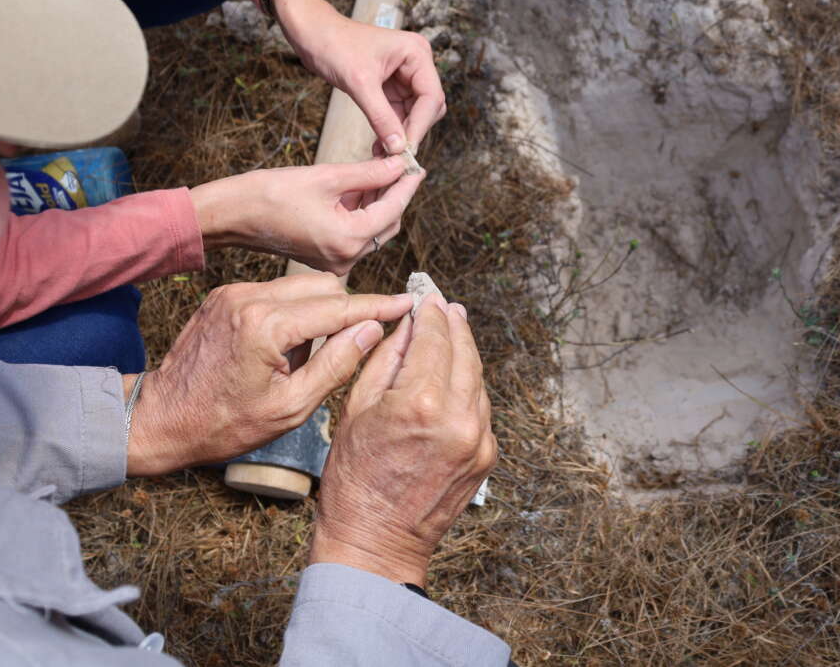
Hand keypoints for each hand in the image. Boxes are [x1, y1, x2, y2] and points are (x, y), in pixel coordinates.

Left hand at [123, 274, 411, 474]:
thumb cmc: (225, 424)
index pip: (339, 307)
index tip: (408, 303)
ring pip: (301, 286)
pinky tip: (286, 347)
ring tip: (311, 355)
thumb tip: (371, 331)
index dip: (378, 306)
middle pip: (324, 286)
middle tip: (360, 340)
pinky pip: (275, 292)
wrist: (161, 418)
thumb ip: (336, 365)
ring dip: (320, 310)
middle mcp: (249, 298)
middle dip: (348, 308)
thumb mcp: (291, 408)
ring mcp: (234, 293)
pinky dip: (293, 311)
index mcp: (266, 326)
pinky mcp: (224, 296)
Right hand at [190, 157, 422, 274]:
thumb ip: (369, 172)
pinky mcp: (325, 259)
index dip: (407, 184)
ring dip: (378, 203)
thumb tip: (400, 164)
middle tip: (400, 165)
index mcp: (348, 240)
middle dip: (394, 194)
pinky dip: (361, 214)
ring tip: (379, 171)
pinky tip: (359, 189)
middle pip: (387, 224)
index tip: (417, 165)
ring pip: (373, 231)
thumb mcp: (327, 176)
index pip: (392, 210)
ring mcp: (335, 263)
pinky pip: (355, 236)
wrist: (232, 215)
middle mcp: (345, 259)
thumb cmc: (271, 194)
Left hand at [269, 0, 445, 154]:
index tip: (406, 149)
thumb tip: (398, 148)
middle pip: (428, 107)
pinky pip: (398, 114)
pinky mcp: (390, 86)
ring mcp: (404, 76)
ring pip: (414, 114)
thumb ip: (381, 117)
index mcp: (416, 53)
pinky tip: (380, 147)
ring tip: (384, 156)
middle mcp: (416, 63)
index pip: (431, 96)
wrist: (311, 33)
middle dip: (413, 130)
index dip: (421, 125)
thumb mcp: (359, 83)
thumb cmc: (334, 45)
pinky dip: (390, 130)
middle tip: (397, 156)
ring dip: (401, 135)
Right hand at [309, 294, 495, 585]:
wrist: (375, 542)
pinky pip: (480, 409)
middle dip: (455, 326)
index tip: (428, 297)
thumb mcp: (357, 409)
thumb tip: (407, 326)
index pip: (435, 339)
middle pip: (465, 353)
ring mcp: (478, 440)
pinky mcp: (485, 457)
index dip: (432, 313)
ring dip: (465, 355)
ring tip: (452, 334)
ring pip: (477, 380)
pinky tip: (455, 377)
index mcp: (421, 402)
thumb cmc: (354, 480)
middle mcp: (458, 418)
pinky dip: (468, 388)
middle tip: (446, 306)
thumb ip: (387, 360)